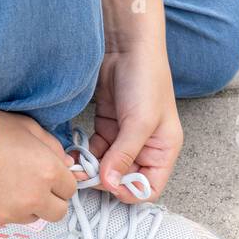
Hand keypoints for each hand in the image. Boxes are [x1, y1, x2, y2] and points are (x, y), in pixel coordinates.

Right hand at [0, 106, 78, 228]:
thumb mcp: (28, 127)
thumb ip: (53, 148)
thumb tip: (68, 166)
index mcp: (47, 173)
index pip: (71, 189)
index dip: (60, 180)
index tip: (48, 174)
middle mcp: (32, 198)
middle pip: (58, 212)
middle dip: (51, 200)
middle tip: (33, 185)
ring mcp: (9, 214)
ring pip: (32, 218)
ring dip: (27, 206)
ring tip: (5, 184)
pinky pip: (5, 220)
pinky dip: (1, 209)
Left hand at [89, 44, 182, 203]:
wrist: (127, 45)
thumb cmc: (145, 80)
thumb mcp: (139, 122)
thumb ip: (124, 155)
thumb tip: (111, 185)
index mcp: (164, 150)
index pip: (150, 187)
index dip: (130, 192)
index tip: (108, 186)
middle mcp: (146, 147)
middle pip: (125, 179)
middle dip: (106, 180)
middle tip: (85, 177)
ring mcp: (125, 137)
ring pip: (107, 166)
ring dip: (92, 168)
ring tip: (76, 166)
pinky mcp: (108, 126)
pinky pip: (96, 150)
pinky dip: (85, 154)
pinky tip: (74, 153)